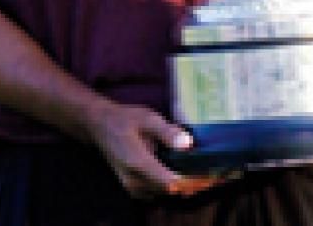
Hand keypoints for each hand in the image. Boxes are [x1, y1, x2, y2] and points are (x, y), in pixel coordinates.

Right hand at [86, 100, 223, 199]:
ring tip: (200, 172)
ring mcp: (133, 189)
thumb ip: (168, 132)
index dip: (193, 182)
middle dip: (192, 184)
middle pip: (171, 191)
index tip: (212, 176)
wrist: (99, 126)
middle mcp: (135, 182)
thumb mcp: (147, 117)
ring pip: (165, 193)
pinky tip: (181, 172)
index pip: (172, 183)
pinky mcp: (133, 189)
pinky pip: (157, 192)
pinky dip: (171, 185)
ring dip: (182, 186)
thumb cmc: (125, 119)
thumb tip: (188, 144)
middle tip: (213, 173)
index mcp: (139, 164)